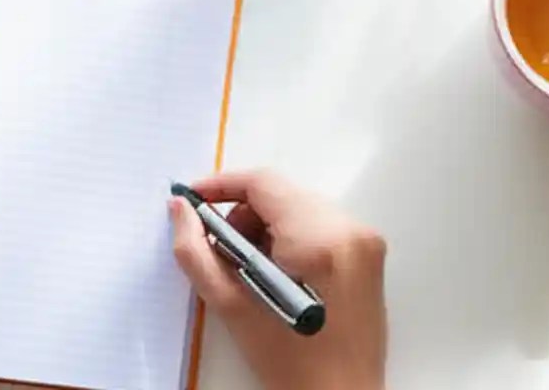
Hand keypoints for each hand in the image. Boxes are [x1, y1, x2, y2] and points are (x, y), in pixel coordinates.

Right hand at [170, 171, 386, 389]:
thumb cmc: (290, 363)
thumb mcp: (230, 306)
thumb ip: (196, 251)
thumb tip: (180, 208)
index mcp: (320, 239)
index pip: (264, 184)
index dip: (221, 185)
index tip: (192, 199)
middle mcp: (350, 231)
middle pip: (282, 193)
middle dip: (241, 212)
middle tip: (218, 247)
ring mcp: (365, 243)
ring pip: (299, 208)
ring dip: (264, 226)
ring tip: (246, 268)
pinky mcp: (368, 256)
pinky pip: (319, 226)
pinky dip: (288, 238)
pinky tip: (272, 273)